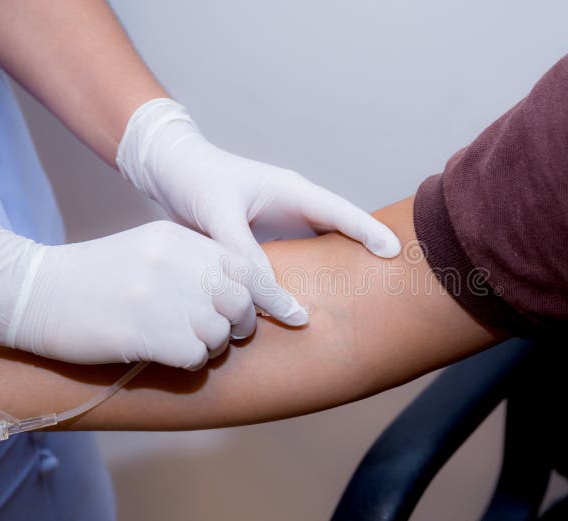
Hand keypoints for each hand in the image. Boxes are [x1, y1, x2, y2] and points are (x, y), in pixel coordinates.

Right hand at [0, 220, 260, 369]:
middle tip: (219, 331)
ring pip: (222, 332)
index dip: (274, 296)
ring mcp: (163, 296)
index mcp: (181, 239)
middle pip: (242, 302)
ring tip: (175, 335)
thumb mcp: (152, 251)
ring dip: (208, 344)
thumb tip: (247, 292)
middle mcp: (178, 262)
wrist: (35, 291)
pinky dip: (187, 360)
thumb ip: (197, 263)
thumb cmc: (98, 276)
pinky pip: (196, 356)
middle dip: (239, 324)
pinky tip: (161, 350)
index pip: (247, 266)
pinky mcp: (148, 331)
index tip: (299, 316)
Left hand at [116, 98, 400, 324]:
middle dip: (366, 252)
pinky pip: (299, 261)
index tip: (394, 252)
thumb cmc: (196, 181)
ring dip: (339, 269)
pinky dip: (309, 278)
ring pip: (322, 249)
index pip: (341, 213)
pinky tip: (312, 301)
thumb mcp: (219, 215)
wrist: (172, 172)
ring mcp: (285, 223)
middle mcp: (295, 207)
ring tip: (365, 296)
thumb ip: (244, 253)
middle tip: (395, 280)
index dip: (369, 232)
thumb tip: (268, 294)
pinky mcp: (270, 239)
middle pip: (342, 232)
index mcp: (292, 191)